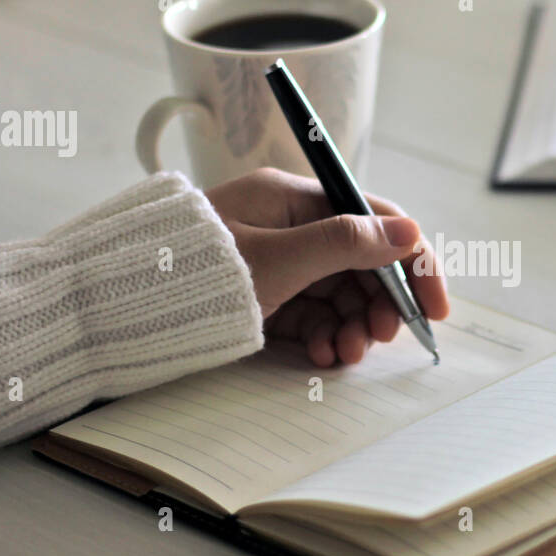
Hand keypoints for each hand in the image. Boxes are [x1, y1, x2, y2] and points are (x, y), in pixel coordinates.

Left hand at [205, 168, 449, 366]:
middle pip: (359, 262)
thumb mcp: (278, 259)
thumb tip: (408, 233)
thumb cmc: (194, 272)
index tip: (434, 306)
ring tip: (345, 355)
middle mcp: (286, 226)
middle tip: (382, 337)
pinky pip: (310, 316)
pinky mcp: (262, 298)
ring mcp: (275, 263)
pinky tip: (322, 356)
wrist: (120, 308)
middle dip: (378, 302)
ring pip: (337, 295)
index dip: (411, 261)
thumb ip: (346, 244)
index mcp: (291, 199)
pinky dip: (323, 337)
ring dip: (352, 326)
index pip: (372, 219)